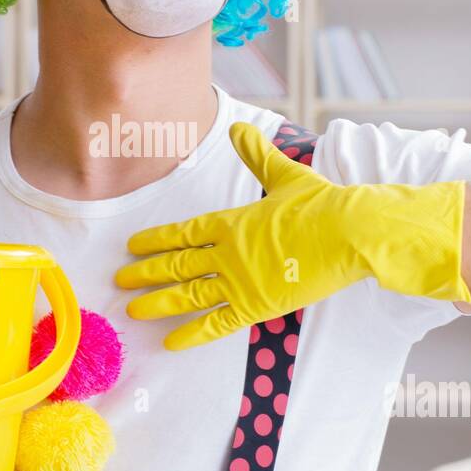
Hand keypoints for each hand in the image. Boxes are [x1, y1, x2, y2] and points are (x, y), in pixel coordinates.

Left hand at [114, 122, 470, 349]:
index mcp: (231, 221)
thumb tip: (238, 128)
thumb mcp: (285, 174)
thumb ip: (257, 155)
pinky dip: (192, 334)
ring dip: (158, 303)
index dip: (155, 240)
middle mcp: (227, 252)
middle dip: (146, 273)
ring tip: (132, 311)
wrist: (350, 232)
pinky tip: (170, 342)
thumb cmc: (322, 203)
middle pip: (177, 265)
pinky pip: (217, 324)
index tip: (132, 246)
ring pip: (188, 295)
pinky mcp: (257, 306)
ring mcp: (240, 281)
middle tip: (119, 280)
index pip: (182, 232)